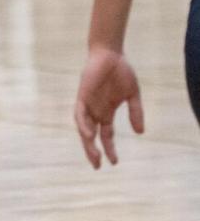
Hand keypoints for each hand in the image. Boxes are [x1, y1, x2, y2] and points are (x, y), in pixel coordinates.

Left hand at [75, 45, 143, 167]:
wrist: (111, 54)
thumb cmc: (121, 71)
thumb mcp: (132, 95)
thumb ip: (135, 112)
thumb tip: (140, 132)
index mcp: (106, 111)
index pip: (106, 135)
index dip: (109, 149)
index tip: (114, 163)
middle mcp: (95, 110)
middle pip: (92, 136)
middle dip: (93, 151)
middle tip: (97, 166)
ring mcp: (88, 104)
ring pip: (84, 127)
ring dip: (87, 142)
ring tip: (93, 155)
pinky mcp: (82, 95)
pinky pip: (79, 113)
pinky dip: (83, 124)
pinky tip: (88, 134)